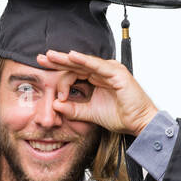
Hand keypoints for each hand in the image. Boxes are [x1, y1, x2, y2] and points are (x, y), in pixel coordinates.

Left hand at [37, 49, 158, 135]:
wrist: (139, 124)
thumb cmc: (122, 117)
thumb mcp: (90, 113)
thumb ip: (73, 109)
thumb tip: (55, 105)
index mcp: (98, 79)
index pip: (75, 72)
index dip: (60, 76)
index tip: (51, 88)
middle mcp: (103, 72)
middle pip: (77, 64)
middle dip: (58, 61)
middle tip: (41, 59)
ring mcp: (110, 70)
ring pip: (85, 63)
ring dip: (67, 59)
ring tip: (52, 56)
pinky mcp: (117, 73)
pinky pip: (98, 65)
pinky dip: (85, 61)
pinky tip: (72, 57)